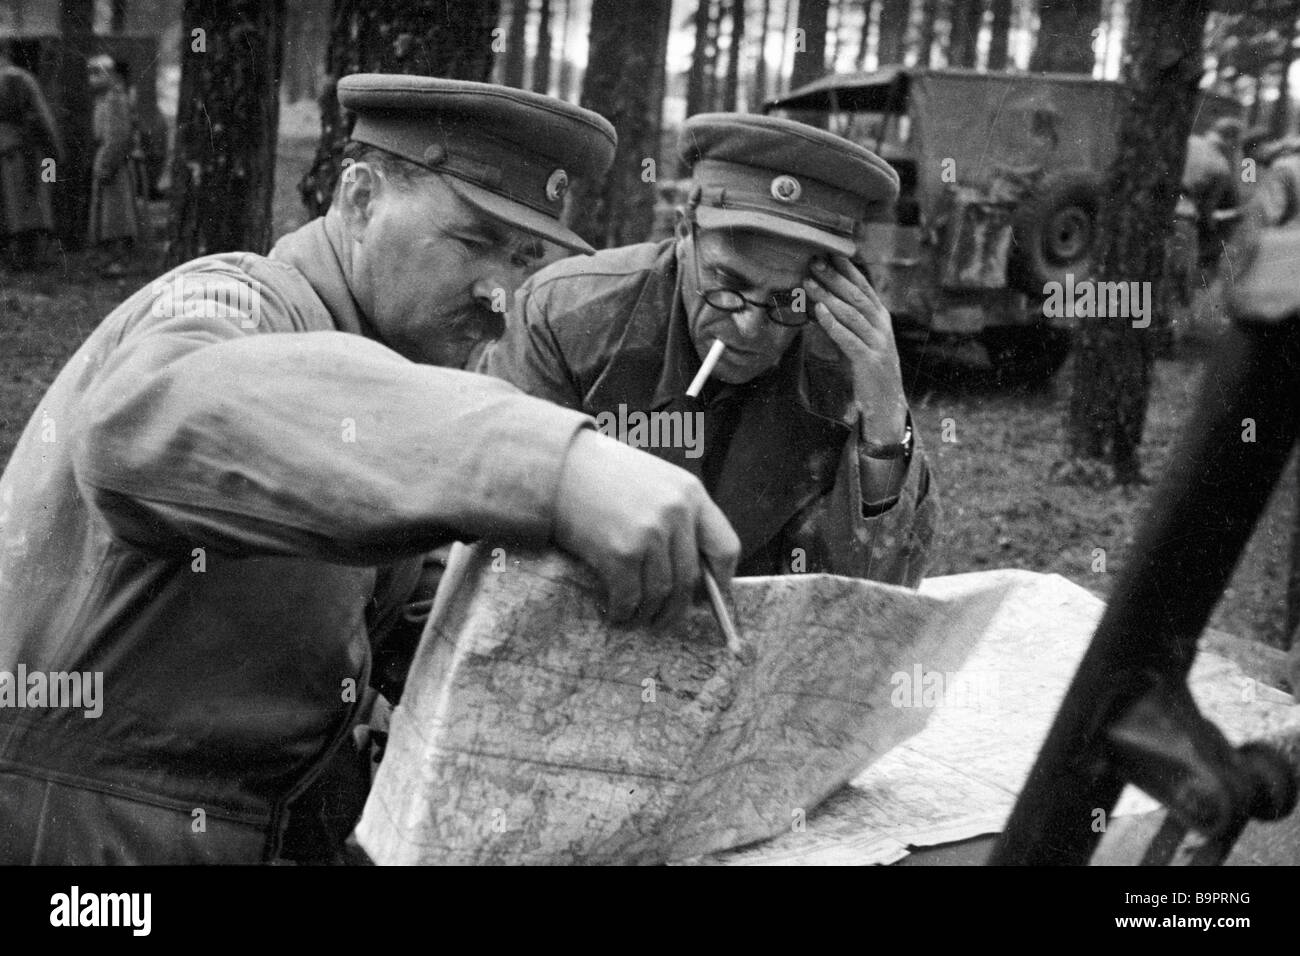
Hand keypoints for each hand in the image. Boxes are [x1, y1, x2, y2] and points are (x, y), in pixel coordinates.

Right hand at [553, 429, 739, 627]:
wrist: (557, 466)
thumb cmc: (603, 474)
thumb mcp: (655, 482)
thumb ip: (678, 516)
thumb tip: (694, 572)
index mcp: (691, 493)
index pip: (726, 548)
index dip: (720, 580)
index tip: (707, 596)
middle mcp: (676, 513)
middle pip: (691, 579)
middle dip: (678, 608)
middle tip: (666, 620)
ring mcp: (649, 533)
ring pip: (662, 593)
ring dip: (650, 613)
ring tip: (638, 617)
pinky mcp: (620, 552)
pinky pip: (631, 597)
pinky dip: (624, 612)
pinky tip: (617, 612)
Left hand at [804, 255, 907, 445]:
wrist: (887, 407)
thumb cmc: (869, 373)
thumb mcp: (860, 342)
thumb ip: (846, 323)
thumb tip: (821, 302)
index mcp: (881, 320)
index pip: (864, 288)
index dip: (847, 270)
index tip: (830, 252)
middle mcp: (882, 328)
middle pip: (857, 297)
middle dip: (834, 278)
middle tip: (814, 262)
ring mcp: (878, 344)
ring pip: (852, 315)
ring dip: (828, 297)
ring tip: (809, 283)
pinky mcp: (870, 362)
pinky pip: (849, 339)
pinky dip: (833, 324)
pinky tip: (819, 312)